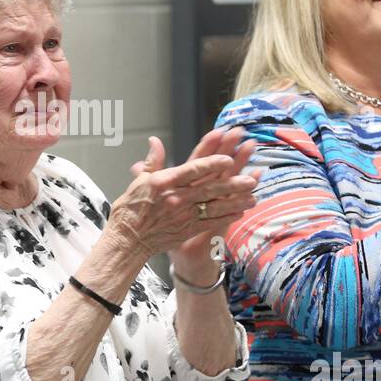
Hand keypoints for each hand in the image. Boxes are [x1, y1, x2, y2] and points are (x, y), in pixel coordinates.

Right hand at [106, 131, 258, 258]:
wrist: (127, 239)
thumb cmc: (131, 209)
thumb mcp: (140, 181)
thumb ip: (153, 161)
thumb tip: (155, 141)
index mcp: (164, 182)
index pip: (192, 169)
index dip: (212, 163)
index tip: (228, 158)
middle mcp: (176, 198)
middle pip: (209, 188)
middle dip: (232, 183)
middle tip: (251, 179)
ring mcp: (183, 215)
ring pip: (214, 206)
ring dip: (235, 201)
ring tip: (253, 196)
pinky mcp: (187, 229)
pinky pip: (210, 222)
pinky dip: (226, 217)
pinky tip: (239, 212)